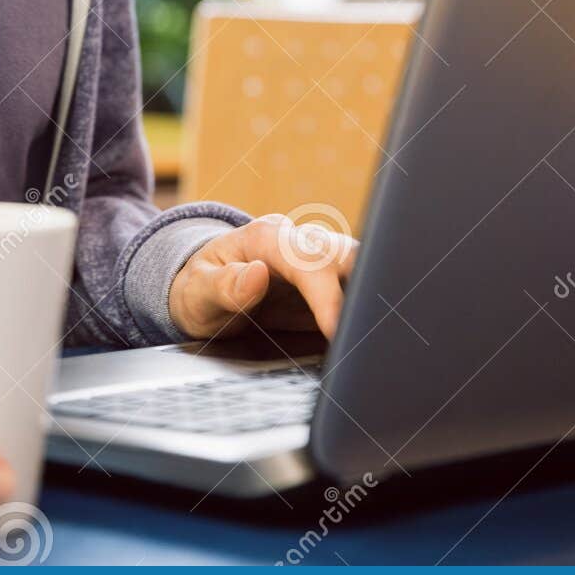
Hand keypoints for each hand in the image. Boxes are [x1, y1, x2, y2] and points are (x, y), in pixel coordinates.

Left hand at [168, 214, 356, 341]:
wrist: (202, 290)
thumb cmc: (199, 289)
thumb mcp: (197, 291)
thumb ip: (223, 285)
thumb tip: (256, 273)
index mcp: (266, 238)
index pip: (307, 260)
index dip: (325, 294)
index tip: (335, 328)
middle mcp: (298, 243)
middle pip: (346, 255)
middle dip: (365, 286)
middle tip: (371, 331)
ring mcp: (316, 262)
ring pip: (359, 268)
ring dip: (370, 297)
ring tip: (377, 337)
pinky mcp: (327, 284)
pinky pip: (356, 290)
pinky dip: (365, 309)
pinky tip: (368, 336)